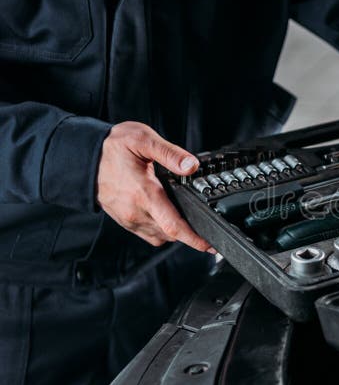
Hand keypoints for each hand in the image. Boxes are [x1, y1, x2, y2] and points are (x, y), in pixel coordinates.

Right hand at [97, 121, 214, 252]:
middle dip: (191, 234)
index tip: (210, 245)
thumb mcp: (142, 139)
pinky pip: (149, 234)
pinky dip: (163, 231)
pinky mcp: (125, 221)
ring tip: (189, 221)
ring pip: (161, 236)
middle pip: (171, 234)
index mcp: (144, 194)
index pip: (173, 226)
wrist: (82, 158)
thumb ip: (169, 153)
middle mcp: (136, 212)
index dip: (195, 239)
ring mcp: (129, 219)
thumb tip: (192, 166)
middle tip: (207, 227)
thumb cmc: (111, 147)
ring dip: (176, 232)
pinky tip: (169, 217)